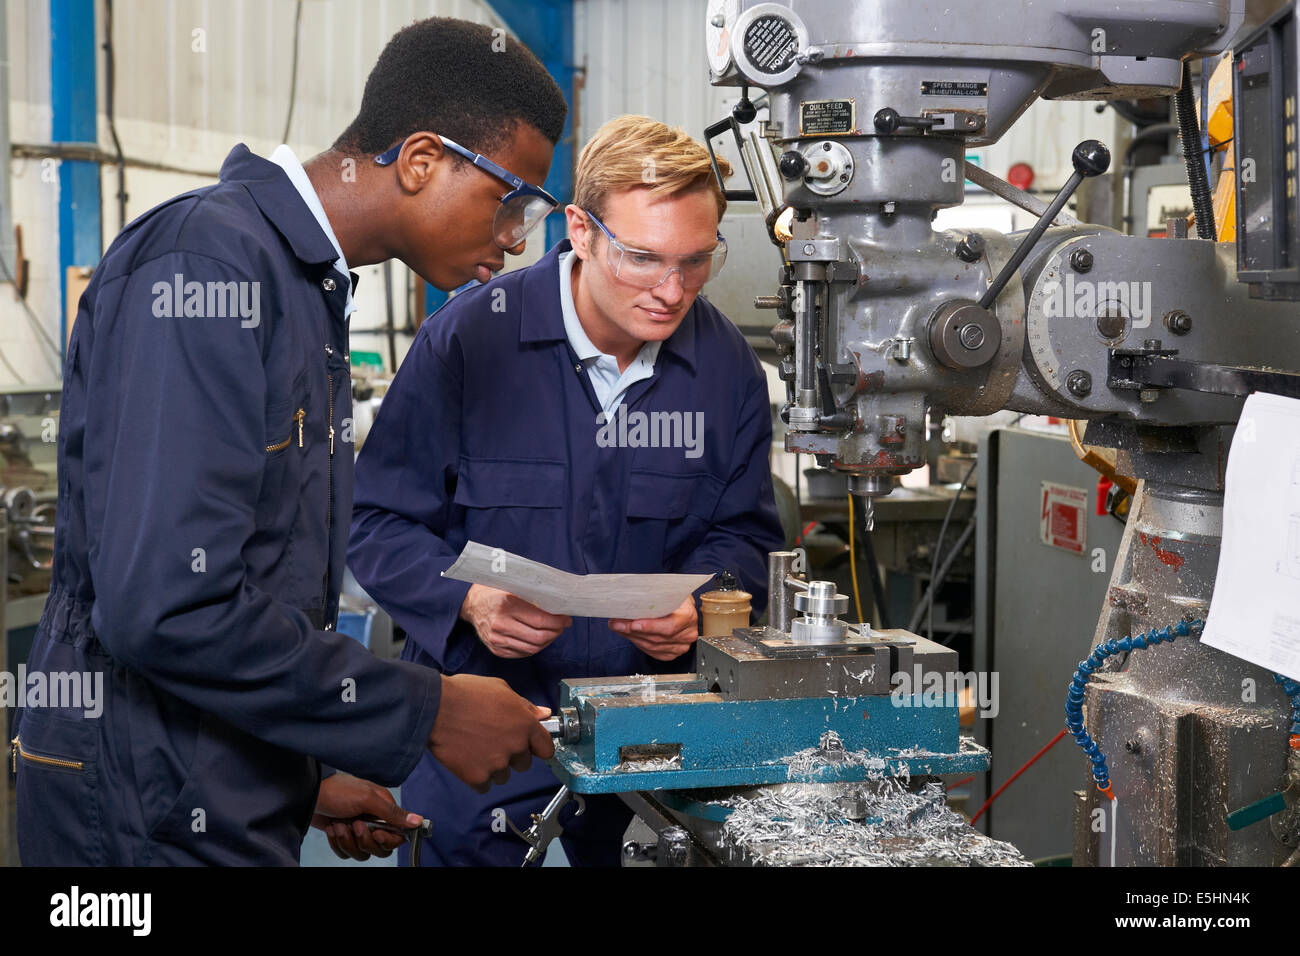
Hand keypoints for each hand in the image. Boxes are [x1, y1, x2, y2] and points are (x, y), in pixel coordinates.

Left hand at [311, 772, 421, 861]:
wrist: (310, 795)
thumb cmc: (339, 791)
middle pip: (380, 848)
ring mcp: (358, 830)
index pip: (397, 836)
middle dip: (365, 841)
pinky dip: (337, 843)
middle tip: (355, 825)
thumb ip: (393, 813)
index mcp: (384, 810)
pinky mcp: (344, 836)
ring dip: (348, 841)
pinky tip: (332, 828)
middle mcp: (374, 822)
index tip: (377, 833)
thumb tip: (419, 821)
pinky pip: (346, 852)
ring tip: (339, 824)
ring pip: (362, 852)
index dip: (388, 839)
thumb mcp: (368, 799)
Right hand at [429, 673, 555, 792]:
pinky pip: (484, 785)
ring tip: (475, 749)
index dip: (537, 747)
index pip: (546, 748)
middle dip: (512, 755)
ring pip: (503, 775)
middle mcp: (516, 746)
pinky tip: (466, 760)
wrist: (434, 708)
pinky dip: (476, 777)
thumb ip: (525, 705)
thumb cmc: (466, 694)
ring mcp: (497, 764)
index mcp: (526, 725)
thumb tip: (544, 714)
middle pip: (524, 764)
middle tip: (492, 742)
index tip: (529, 747)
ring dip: (493, 767)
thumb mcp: (500, 689)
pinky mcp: (478, 777)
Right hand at [460, 583, 572, 658]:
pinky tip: (539, 639)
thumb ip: (533, 597)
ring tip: (552, 632)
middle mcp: (500, 624)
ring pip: (532, 648)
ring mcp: (497, 639)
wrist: (472, 604)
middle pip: (538, 637)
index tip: (566, 619)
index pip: (540, 620)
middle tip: (561, 626)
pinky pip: (523, 653)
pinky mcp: (496, 649)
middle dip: (555, 632)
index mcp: (506, 605)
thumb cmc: (495, 592)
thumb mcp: (513, 587)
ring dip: (547, 641)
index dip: (557, 621)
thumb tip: (558, 607)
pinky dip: (535, 647)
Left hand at [609, 596, 698, 660]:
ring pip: (652, 646)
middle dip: (632, 631)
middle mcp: (687, 633)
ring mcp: (681, 645)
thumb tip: (632, 597)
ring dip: (632, 637)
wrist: (684, 606)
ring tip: (618, 627)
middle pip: (657, 638)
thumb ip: (655, 596)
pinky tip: (629, 635)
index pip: (669, 626)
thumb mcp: (670, 590)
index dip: (650, 627)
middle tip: (616, 623)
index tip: (633, 624)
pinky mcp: (673, 653)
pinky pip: (652, 652)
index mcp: (688, 616)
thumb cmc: (676, 597)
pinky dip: (638, 643)